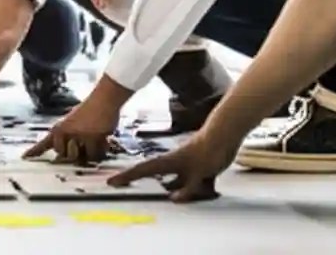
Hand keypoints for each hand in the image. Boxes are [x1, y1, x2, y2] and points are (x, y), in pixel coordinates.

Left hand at [23, 96, 120, 163]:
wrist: (103, 98)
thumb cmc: (90, 110)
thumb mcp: (72, 122)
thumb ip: (67, 137)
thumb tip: (65, 156)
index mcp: (59, 128)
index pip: (45, 143)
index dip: (35, 151)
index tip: (25, 157)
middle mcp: (65, 132)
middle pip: (65, 157)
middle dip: (74, 156)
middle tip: (84, 147)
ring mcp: (78, 135)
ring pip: (81, 158)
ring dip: (89, 153)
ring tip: (94, 141)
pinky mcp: (92, 138)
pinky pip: (95, 155)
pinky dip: (100, 150)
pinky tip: (103, 140)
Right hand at [106, 130, 240, 202]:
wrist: (223, 136)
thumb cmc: (208, 152)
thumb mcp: (197, 175)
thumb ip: (186, 189)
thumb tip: (173, 199)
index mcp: (168, 162)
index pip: (142, 170)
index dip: (126, 177)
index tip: (111, 182)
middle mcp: (173, 164)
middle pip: (156, 177)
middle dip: (148, 184)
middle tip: (132, 190)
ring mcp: (184, 165)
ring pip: (177, 182)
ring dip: (180, 191)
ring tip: (178, 196)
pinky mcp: (196, 167)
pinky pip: (192, 182)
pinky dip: (195, 189)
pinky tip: (202, 192)